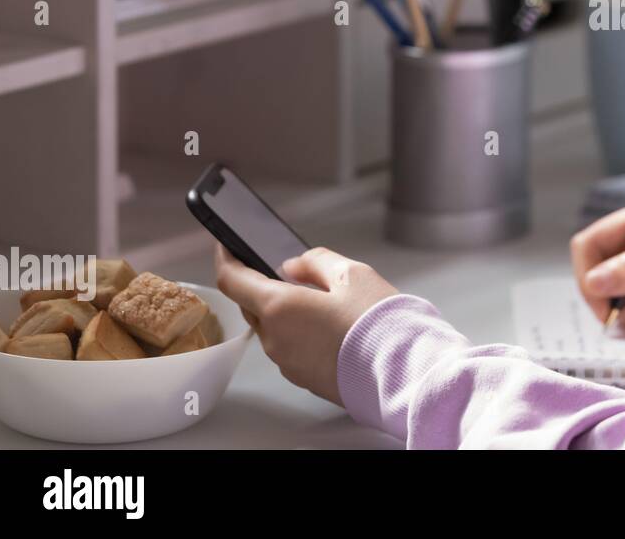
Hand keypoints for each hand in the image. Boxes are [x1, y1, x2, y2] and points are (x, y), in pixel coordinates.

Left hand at [214, 244, 398, 404]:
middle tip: (288, 272)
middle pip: (252, 306)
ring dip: (285, 312)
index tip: (226, 246)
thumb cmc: (377, 322)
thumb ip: (315, 262)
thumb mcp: (351, 273)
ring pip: (273, 328)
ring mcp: (287, 362)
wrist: (399, 369)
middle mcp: (275, 338)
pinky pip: (290, 348)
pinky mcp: (303, 378)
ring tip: (321, 301)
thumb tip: (293, 266)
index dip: (226, 258)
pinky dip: (300, 333)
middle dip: (262, 286)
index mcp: (279, 307)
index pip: (232, 280)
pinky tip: (329, 327)